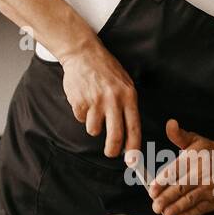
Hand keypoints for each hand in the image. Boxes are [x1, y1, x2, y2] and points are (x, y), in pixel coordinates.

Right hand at [60, 36, 141, 158]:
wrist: (83, 54)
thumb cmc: (106, 70)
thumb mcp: (125, 84)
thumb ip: (127, 107)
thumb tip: (127, 136)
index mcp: (128, 96)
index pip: (133, 127)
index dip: (133, 147)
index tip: (133, 160)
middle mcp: (113, 100)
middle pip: (114, 135)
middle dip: (112, 149)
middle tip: (110, 153)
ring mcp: (95, 101)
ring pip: (94, 130)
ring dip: (93, 125)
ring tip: (94, 108)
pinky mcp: (80, 102)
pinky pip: (81, 119)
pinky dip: (82, 113)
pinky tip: (84, 99)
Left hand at [149, 119, 213, 214]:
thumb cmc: (212, 152)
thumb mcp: (195, 140)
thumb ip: (178, 135)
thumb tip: (170, 124)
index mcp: (193, 159)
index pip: (175, 171)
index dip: (162, 181)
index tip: (152, 190)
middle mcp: (201, 174)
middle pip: (181, 187)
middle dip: (166, 198)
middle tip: (155, 205)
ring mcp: (208, 188)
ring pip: (190, 199)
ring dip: (177, 208)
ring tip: (165, 213)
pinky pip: (201, 208)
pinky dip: (191, 214)